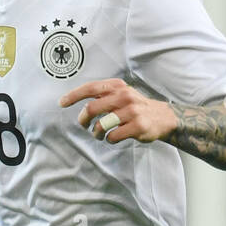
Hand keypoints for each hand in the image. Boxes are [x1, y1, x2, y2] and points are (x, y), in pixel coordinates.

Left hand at [60, 78, 178, 143]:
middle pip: (92, 109)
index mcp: (118, 86)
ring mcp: (132, 112)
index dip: (73, 95)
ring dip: (96, 133)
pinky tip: (113, 137)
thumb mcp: (122, 94)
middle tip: (84, 125)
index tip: (62, 103)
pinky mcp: (137, 126)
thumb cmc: (135, 107)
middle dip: (83, 120)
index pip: (91, 88)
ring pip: (101, 125)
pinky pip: (113, 136)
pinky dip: (109, 139)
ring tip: (98, 134)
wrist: (163, 118)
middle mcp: (124, 96)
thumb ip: (103, 97)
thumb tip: (80, 105)